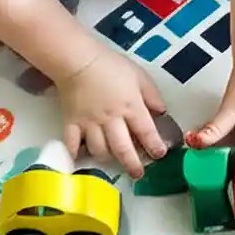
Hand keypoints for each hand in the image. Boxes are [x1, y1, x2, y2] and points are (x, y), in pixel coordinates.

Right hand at [57, 49, 167, 178]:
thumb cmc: (111, 66)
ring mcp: (90, 123)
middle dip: (132, 164)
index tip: (159, 155)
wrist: (78, 60)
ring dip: (108, 158)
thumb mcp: (139, 76)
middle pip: (123, 148)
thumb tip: (162, 113)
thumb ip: (152, 96)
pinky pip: (72, 145)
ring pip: (100, 150)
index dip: (154, 146)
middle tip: (138, 174)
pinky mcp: (72, 123)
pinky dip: (76, 155)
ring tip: (112, 160)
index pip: (146, 132)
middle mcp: (111, 119)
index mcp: (130, 107)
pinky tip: (81, 160)